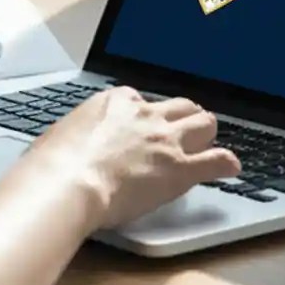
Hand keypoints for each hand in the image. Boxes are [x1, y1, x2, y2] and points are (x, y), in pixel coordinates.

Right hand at [18, 87, 240, 228]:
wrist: (66, 183)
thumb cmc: (53, 164)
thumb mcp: (60, 136)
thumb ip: (77, 136)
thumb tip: (69, 147)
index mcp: (116, 102)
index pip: (141, 101)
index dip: (145, 115)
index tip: (143, 125)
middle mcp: (146, 115)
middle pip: (181, 106)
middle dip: (185, 117)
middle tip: (184, 129)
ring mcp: (167, 140)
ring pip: (205, 123)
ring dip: (207, 133)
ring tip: (209, 143)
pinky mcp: (180, 169)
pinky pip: (217, 160)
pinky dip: (227, 163)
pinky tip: (231, 168)